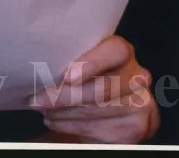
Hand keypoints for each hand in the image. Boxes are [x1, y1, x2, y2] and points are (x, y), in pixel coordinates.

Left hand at [28, 35, 158, 143]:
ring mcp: (140, 104)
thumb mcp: (79, 64)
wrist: (101, 115)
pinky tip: (55, 121)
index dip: (92, 62)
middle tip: (37, 99)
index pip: (116, 50)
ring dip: (63, 112)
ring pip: (96, 110)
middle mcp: (138, 76)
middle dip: (64, 95)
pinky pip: (98, 128)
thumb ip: (71, 60)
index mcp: (122, 52)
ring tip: (43, 110)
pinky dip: (70, 126)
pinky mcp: (135, 128)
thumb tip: (38, 61)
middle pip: (102, 86)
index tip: (67, 77)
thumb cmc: (83, 82)